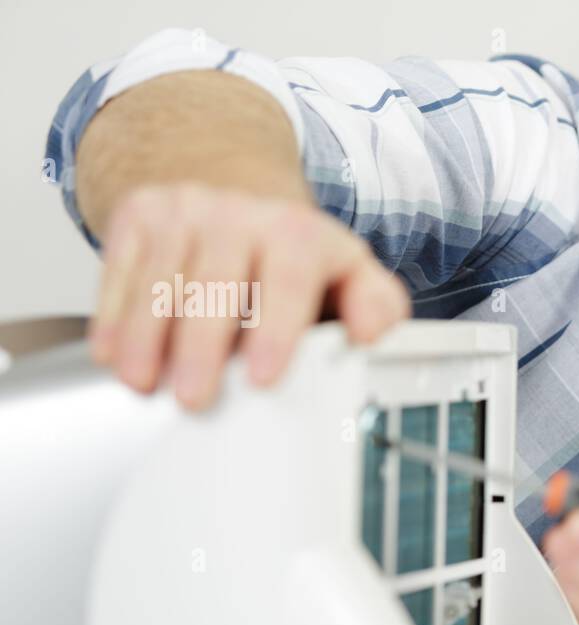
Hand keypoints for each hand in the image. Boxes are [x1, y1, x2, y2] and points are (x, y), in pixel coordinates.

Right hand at [89, 182, 408, 409]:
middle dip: (202, 347)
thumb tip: (371, 335)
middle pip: (215, 284)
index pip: (287, 281)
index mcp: (297, 232)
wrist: (234, 182)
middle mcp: (238, 214)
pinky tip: (112, 353)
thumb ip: (376, 306)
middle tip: (194, 398)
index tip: (263, 378)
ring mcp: (183, 210)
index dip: (275, 331)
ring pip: (161, 279)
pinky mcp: (139, 214)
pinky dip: (113, 315)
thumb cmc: (294, 251)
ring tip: (143, 383)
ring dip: (147, 337)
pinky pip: (120, 267)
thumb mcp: (349, 270)